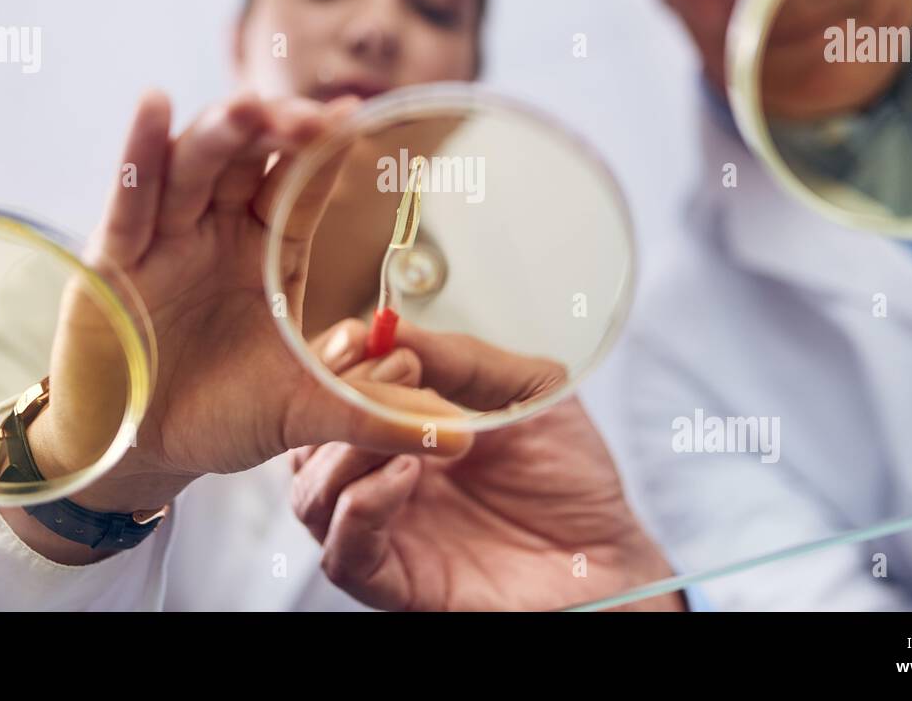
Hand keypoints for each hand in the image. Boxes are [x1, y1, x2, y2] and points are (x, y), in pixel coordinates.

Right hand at [20, 91, 468, 524]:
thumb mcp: (304, 413)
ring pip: (193, 166)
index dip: (325, 151)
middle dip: (278, 129)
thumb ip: (377, 416)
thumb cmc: (219, 416)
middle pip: (249, 158)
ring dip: (220, 132)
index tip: (356, 115)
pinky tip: (153, 105)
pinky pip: (129, 198)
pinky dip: (138, 151)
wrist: (140, 452)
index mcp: (268, 250)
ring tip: (249, 108)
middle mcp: (219, 230)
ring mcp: (166, 238)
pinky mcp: (114, 258)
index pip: (300, 186)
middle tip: (312, 116)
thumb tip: (464, 438)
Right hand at [289, 325, 681, 611]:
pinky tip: (407, 474)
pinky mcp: (396, 584)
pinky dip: (362, 507)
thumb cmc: (569, 478)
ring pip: (310, 494)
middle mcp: (380, 480)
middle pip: (305, 441)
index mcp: (400, 432)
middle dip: (335, 401)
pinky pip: (342, 553)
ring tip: (407, 432)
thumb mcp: (528, 391)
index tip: (362, 336)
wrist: (607, 556)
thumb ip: (462, 360)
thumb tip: (394, 327)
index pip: (331, 395)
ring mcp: (384, 533)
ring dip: (346, 451)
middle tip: (389, 374)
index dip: (334, 364)